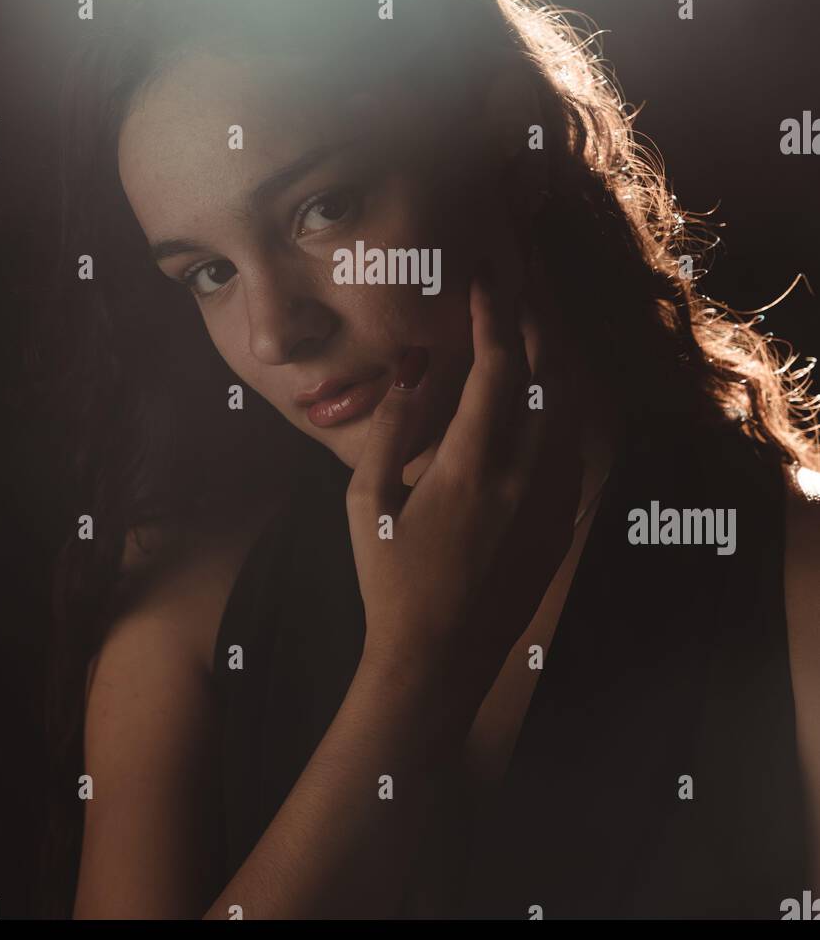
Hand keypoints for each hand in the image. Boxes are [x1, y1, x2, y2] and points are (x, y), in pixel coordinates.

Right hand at [346, 261, 582, 710]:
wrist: (436, 662)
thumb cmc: (388, 580)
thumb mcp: (365, 501)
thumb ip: (392, 427)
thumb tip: (414, 367)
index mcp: (474, 467)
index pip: (499, 367)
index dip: (495, 313)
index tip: (486, 277)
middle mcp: (527, 478)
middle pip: (552, 376)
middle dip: (540, 321)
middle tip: (523, 284)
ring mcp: (553, 503)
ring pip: (573, 411)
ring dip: (556, 362)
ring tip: (536, 328)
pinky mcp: (562, 525)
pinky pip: (573, 448)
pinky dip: (563, 408)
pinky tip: (546, 398)